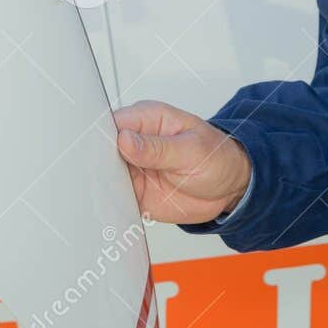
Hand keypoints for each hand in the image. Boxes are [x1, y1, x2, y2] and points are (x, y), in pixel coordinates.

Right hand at [112, 99, 251, 224]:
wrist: (230, 188)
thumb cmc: (217, 157)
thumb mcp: (191, 150)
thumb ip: (157, 147)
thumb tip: (125, 139)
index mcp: (148, 119)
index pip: (113, 123)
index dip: (101, 137)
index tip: (99, 154)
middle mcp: (136, 142)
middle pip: (102, 150)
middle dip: (97, 164)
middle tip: (102, 178)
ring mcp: (134, 167)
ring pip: (104, 175)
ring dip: (103, 186)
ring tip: (109, 194)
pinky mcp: (135, 191)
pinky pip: (115, 198)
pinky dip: (112, 204)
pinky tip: (114, 207)